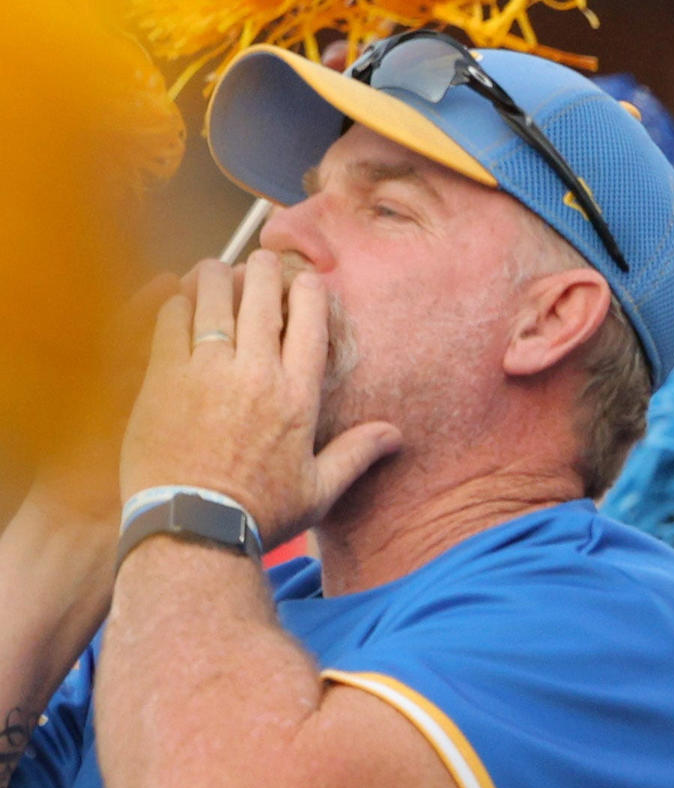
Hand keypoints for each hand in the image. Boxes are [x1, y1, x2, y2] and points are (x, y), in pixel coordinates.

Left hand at [117, 248, 400, 538]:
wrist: (194, 527)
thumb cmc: (259, 513)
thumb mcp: (319, 488)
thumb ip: (357, 453)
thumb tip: (395, 436)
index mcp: (297, 397)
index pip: (309, 323)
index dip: (308, 291)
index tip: (305, 278)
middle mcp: (255, 375)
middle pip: (261, 300)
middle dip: (263, 271)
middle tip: (261, 260)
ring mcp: (206, 373)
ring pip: (212, 301)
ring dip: (216, 277)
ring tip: (216, 268)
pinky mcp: (164, 379)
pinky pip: (169, 322)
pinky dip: (175, 301)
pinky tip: (178, 295)